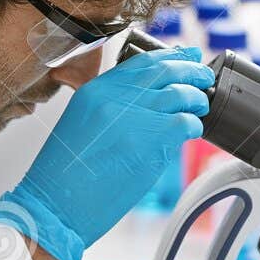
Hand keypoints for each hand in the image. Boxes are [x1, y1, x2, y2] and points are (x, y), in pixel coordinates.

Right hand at [0, 47, 211, 259]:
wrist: (55, 205)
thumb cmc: (66, 174)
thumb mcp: (81, 123)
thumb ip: (113, 106)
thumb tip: (150, 101)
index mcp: (95, 90)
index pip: (141, 62)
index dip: (170, 56)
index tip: (187, 55)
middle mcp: (114, 98)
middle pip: (164, 71)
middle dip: (191, 71)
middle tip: (203, 77)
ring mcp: (133, 118)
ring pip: (180, 94)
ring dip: (196, 99)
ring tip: (200, 107)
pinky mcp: (150, 142)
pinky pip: (185, 123)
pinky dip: (194, 126)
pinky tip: (191, 132)